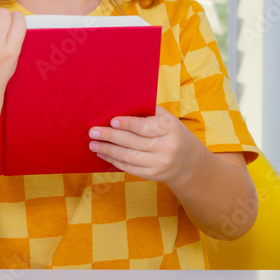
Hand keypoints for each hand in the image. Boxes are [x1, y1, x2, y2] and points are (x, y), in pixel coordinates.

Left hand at [88, 105, 203, 185]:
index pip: (145, 127)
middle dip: (110, 136)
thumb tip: (117, 104)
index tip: (112, 120)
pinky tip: (103, 154)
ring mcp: (160, 163)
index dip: (127, 124)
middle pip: (133, 142)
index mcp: (170, 128)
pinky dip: (113, 160)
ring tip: (93, 144)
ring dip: (107, 150)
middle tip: (93, 131)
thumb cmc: (169, 131)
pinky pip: (129, 168)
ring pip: (128, 156)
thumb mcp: (165, 117)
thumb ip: (146, 111)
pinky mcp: (152, 175)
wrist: (187, 159)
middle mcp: (167, 147)